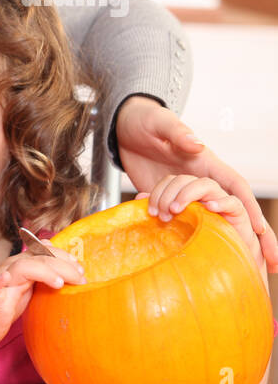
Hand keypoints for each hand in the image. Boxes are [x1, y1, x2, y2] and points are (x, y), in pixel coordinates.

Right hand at [0, 246, 85, 348]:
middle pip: (39, 257)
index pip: (46, 251)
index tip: (81, 269)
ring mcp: (1, 280)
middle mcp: (12, 267)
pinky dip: (0, 280)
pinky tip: (6, 279)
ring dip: (42, 271)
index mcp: (23, 265)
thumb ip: (44, 276)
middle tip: (80, 278)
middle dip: (62, 265)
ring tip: (58, 283)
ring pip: (22, 267)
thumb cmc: (6, 305)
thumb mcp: (30, 287)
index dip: (64, 256)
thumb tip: (68, 268)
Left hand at [115, 96, 277, 272]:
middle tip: (268, 263)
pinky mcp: (165, 196)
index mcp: (206, 161)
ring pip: (209, 218)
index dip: (250, 207)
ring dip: (221, 237)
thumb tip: (198, 144)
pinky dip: (187, 234)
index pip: (235, 186)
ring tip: (239, 264)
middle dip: (251, 233)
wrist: (120, 126)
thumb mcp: (161, 122)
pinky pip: (180, 218)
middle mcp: (200, 178)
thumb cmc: (143, 119)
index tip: (261, 230)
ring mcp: (183, 190)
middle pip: (231, 207)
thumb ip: (178, 132)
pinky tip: (193, 253)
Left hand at [137, 175, 267, 293]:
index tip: (151, 212)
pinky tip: (208, 207)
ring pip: (205, 184)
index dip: (159, 192)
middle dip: (169, 195)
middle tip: (162, 215)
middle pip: (185, 180)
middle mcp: (204, 192)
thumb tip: (139, 198)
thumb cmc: (197, 237)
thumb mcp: (173, 222)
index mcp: (188, 192)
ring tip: (176, 209)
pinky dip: (220, 202)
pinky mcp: (237, 210)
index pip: (171, 181)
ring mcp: (221, 198)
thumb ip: (159, 207)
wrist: (225, 255)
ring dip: (187, 194)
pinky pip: (232, 201)